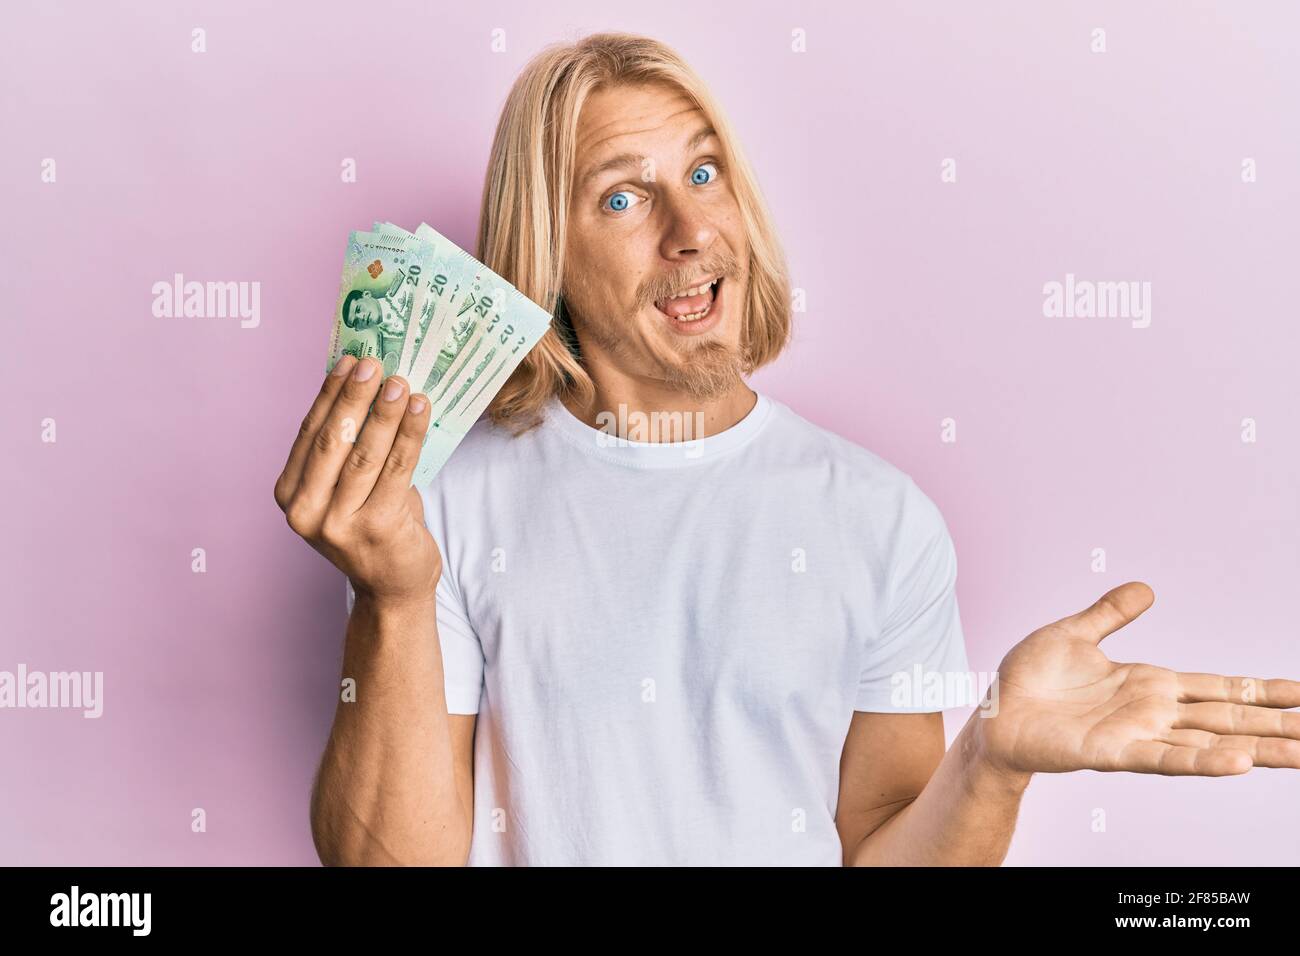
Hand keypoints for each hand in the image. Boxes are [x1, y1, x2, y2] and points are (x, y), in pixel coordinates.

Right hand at [274, 355, 439, 607]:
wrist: (393, 586)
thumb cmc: (373, 526)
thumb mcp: (348, 488)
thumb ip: (346, 448)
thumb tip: (364, 384)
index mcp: (290, 495)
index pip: (309, 433)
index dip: (330, 394)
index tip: (348, 361)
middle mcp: (306, 511)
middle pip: (333, 439)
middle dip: (355, 396)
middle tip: (374, 363)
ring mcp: (338, 523)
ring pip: (365, 453)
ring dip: (386, 412)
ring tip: (401, 382)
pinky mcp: (376, 528)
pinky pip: (396, 469)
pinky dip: (410, 434)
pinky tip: (420, 410)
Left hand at [972, 582, 1299, 776]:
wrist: (992, 711)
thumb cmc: (1028, 679)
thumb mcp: (1073, 633)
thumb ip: (1110, 613)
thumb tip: (1146, 589)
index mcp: (1150, 684)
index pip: (1220, 688)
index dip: (1262, 691)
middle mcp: (1153, 713)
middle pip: (1230, 720)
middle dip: (1278, 726)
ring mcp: (1137, 734)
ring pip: (1211, 745)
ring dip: (1257, 750)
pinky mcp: (1112, 752)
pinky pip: (1165, 759)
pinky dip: (1203, 762)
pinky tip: (1239, 763)